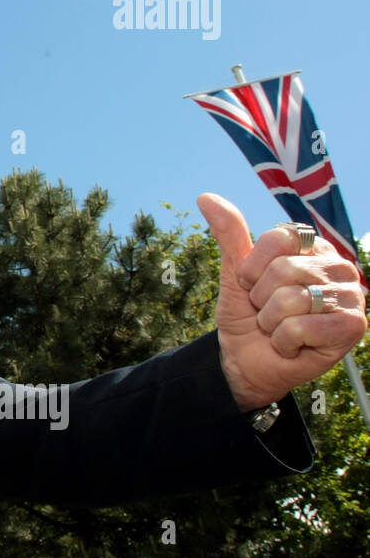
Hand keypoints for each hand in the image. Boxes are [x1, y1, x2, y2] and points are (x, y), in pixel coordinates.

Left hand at [199, 193, 366, 410]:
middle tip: (268, 312)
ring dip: (272, 322)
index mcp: (313, 248)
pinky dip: (285, 341)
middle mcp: (339, 267)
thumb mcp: (236, 273)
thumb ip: (229, 234)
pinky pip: (301, 327)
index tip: (253, 284)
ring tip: (280, 327)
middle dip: (261, 298)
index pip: (279, 238)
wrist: (246, 360)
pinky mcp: (353, 327)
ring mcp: (351, 297)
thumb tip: (206, 196)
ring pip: (291, 299)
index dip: (252, 267)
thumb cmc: (246, 315)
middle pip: (283, 270)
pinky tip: (294, 345)